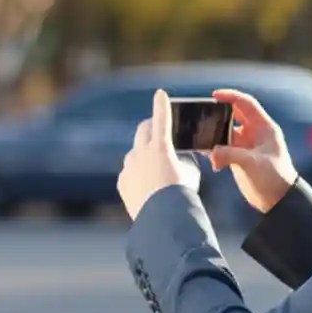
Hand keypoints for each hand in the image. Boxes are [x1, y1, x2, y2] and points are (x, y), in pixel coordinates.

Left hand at [117, 89, 198, 219]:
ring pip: (136, 153)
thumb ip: (180, 161)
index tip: (160, 93)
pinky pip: (130, 173)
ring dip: (144, 155)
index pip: (162, 118)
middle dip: (151, 127)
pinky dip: (137, 176)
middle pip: (144, 130)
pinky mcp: (123, 181)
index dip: (162, 104)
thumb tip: (174, 161)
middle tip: (156, 130)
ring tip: (155, 171)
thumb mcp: (188, 174)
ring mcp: (129, 166)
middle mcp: (142, 152)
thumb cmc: (181, 195)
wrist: (162, 219)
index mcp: (161, 146)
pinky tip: (146, 189)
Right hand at [208, 89, 297, 212]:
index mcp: (264, 128)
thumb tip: (211, 152)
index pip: (245, 104)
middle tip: (203, 120)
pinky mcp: (240, 158)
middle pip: (232, 116)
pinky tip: (211, 160)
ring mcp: (247, 146)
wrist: (279, 201)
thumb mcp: (252, 164)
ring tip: (203, 143)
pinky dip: (215, 152)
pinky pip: (223, 149)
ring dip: (214, 139)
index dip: (230, 96)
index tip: (214, 96)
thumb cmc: (274, 179)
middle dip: (217, 118)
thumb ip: (229, 154)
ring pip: (225, 134)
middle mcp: (255, 133)